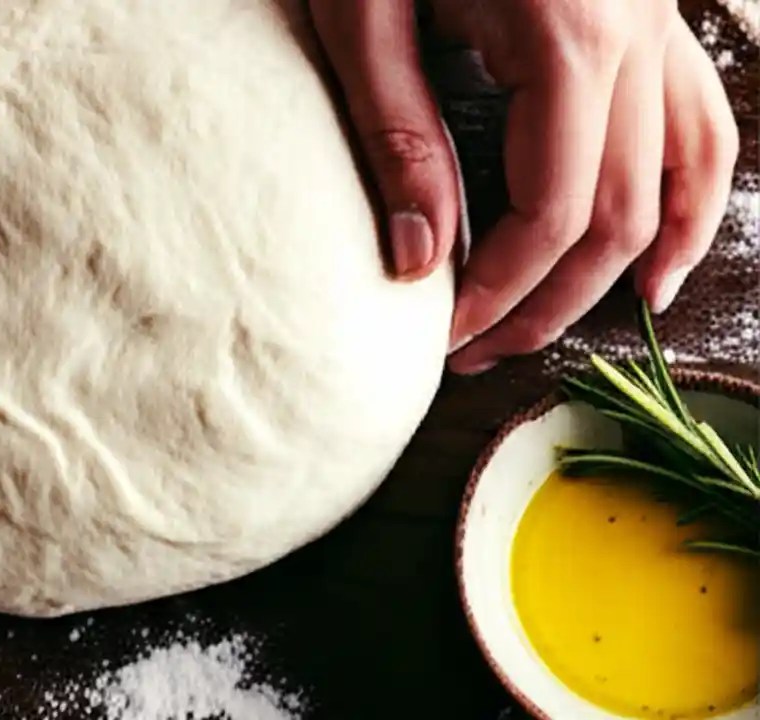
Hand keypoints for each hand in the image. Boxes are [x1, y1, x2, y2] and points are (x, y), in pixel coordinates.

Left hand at [313, 0, 737, 373]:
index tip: (443, 332)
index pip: (553, 212)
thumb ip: (395, 134)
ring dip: (629, 267)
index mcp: (562, 38)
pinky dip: (693, 197)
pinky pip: (702, 122)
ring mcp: (656, 24)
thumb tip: (419, 259)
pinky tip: (662, 256)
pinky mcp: (651, 18)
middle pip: (619, 213)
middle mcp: (632, 36)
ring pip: (680, 175)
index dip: (502, 290)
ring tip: (572, 332)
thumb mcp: (362, 17)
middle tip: (477, 349)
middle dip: (548, 299)